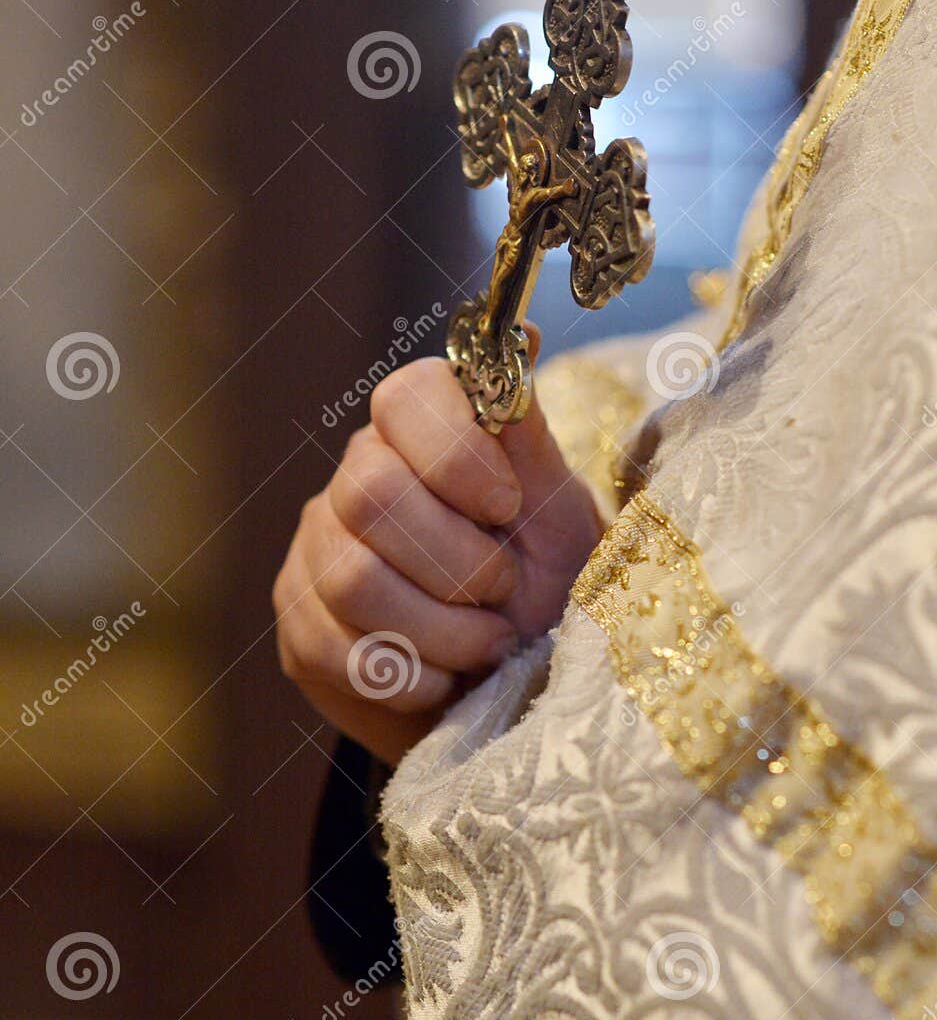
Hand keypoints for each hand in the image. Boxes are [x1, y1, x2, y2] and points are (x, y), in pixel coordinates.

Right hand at [273, 331, 603, 764]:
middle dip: (459, 560)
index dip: (457, 453)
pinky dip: (412, 677)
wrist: (508, 686)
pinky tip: (445, 678)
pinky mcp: (301, 628)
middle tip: (505, 590)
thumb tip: (523, 334)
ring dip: (444, 629)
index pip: (405, 396)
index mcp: (418, 432)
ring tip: (488, 643)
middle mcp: (354, 477)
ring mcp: (315, 553)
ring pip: (354, 579)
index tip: (509, 506)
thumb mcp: (552, 513)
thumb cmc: (539, 583)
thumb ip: (528, 436)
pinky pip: (339, 651)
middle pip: (372, 494)